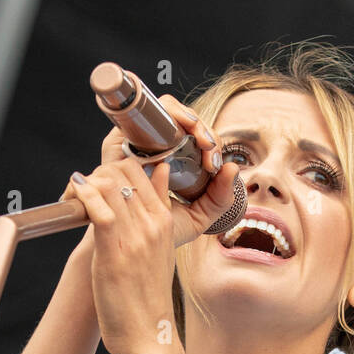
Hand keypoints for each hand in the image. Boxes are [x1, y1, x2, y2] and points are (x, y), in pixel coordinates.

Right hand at [59, 84, 241, 249]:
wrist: (125, 244)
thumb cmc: (157, 230)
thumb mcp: (197, 217)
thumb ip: (220, 199)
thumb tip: (233, 167)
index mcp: (177, 160)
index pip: (197, 137)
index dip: (211, 142)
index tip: (215, 164)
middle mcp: (158, 145)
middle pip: (184, 119)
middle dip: (202, 128)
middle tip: (210, 148)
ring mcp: (138, 139)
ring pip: (167, 110)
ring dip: (188, 118)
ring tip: (200, 141)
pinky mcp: (120, 137)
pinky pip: (143, 112)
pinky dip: (167, 113)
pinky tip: (181, 131)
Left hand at [63, 156, 178, 353]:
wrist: (148, 335)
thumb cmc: (147, 296)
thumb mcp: (159, 249)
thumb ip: (157, 210)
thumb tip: (157, 172)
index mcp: (165, 221)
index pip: (139, 169)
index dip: (112, 168)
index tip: (96, 184)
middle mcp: (153, 224)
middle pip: (122, 170)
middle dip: (95, 172)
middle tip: (79, 191)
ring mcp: (136, 237)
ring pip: (109, 184)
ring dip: (82, 184)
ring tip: (71, 199)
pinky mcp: (115, 252)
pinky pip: (99, 209)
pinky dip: (83, 196)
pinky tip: (72, 199)